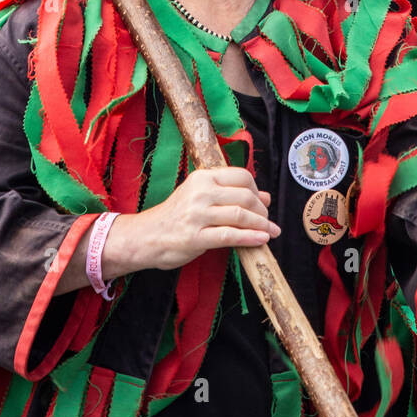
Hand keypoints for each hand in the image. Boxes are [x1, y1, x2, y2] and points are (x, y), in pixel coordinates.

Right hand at [105, 167, 279, 272]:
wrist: (146, 236)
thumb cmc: (176, 216)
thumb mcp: (200, 196)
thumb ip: (231, 194)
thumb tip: (267, 197)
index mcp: (202, 177)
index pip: (242, 176)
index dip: (258, 190)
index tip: (262, 203)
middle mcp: (200, 192)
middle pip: (245, 196)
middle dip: (262, 211)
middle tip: (268, 221)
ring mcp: (197, 214)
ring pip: (240, 215)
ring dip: (261, 225)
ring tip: (271, 232)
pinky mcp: (196, 237)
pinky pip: (230, 236)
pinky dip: (250, 238)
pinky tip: (261, 240)